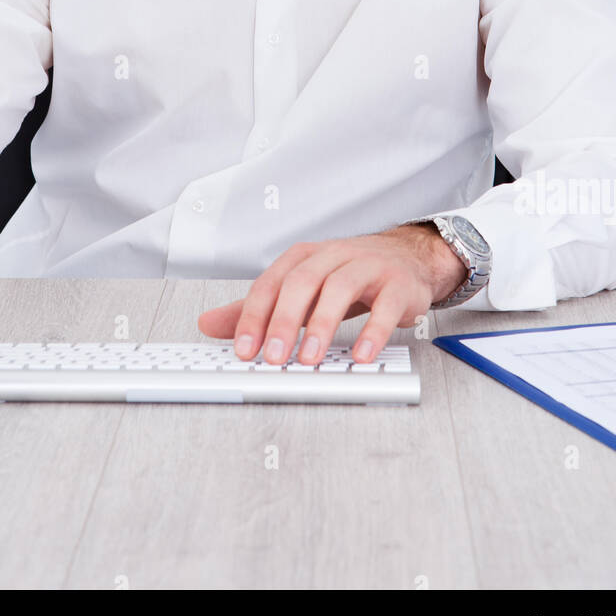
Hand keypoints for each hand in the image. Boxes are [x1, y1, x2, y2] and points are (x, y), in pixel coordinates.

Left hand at [196, 225, 467, 364]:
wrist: (407, 257)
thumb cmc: (348, 274)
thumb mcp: (301, 287)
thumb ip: (258, 307)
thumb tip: (208, 324)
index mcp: (304, 258)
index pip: (271, 283)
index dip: (255, 316)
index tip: (244, 349)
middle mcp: (334, 256)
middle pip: (303, 281)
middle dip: (285, 321)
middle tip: (274, 357)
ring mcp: (368, 267)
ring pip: (340, 288)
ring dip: (323, 324)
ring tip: (311, 358)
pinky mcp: (398, 285)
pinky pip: (385, 306)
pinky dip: (373, 331)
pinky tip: (361, 355)